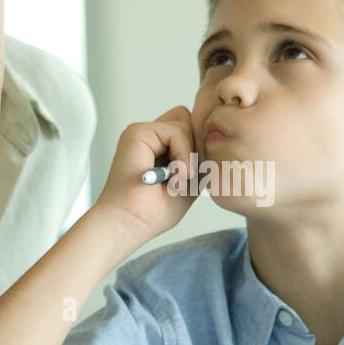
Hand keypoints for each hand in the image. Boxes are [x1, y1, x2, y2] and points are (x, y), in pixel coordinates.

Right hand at [93, 105, 199, 241]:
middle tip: (186, 177)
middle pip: (190, 121)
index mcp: (158, 147)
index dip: (198, 149)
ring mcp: (142, 132)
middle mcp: (149, 137)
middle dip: (196, 147)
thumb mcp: (188, 182)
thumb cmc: (153, 212)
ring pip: (186, 122)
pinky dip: (183, 153)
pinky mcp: (137, 132)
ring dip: (190, 154)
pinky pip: (177, 130)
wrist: (129, 223)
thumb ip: (199, 159)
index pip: (191, 129)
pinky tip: (176, 175)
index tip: (192, 178)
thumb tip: (214, 139)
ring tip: (178, 180)